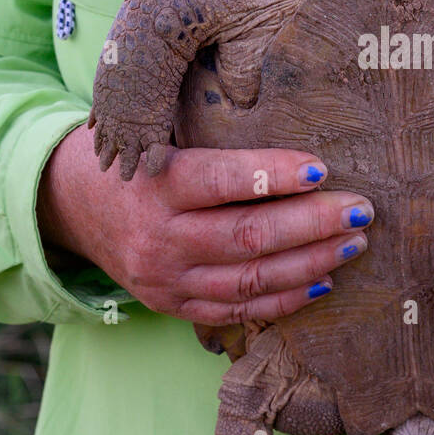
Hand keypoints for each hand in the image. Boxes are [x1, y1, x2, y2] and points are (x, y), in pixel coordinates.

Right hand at [37, 124, 373, 324]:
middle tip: (361, 209)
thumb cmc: (138, 156)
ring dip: (312, 263)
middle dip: (313, 224)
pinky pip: (238, 309)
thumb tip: (298, 125)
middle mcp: (159, 236)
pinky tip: (324, 280)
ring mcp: (166, 279)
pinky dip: (285, 298)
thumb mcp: (161, 134)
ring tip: (354, 242)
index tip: (323, 167)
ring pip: (250, 278)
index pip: (222, 179)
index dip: (275, 175)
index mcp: (155, 183)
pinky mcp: (173, 305)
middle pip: (247, 236)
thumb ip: (218, 138)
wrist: (72, 205)